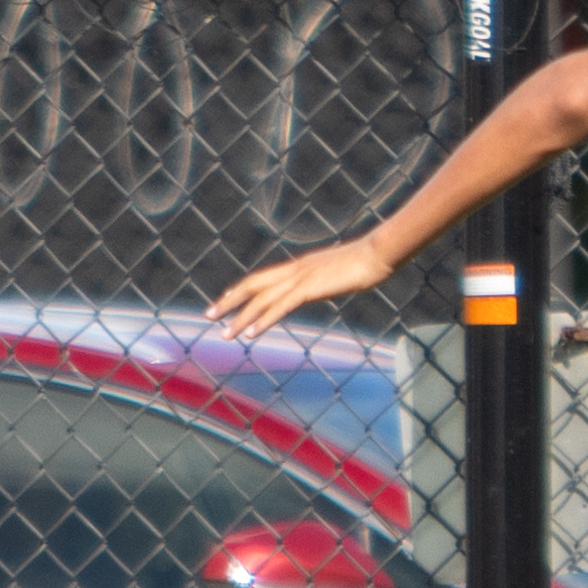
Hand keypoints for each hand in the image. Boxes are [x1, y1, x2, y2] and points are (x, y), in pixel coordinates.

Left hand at [209, 237, 394, 342]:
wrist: (377, 253)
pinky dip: (263, 320)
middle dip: (229, 302)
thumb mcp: (340, 271)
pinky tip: (251, 333)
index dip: (241, 290)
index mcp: (300, 265)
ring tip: (226, 334)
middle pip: (252, 286)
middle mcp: (294, 270)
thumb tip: (329, 282)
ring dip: (241, 318)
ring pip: (261, 300)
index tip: (224, 301)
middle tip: (209, 316)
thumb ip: (328, 277)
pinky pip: (280, 307)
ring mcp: (300, 278)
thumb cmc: (367, 261)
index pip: (262, 278)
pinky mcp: (309, 288)